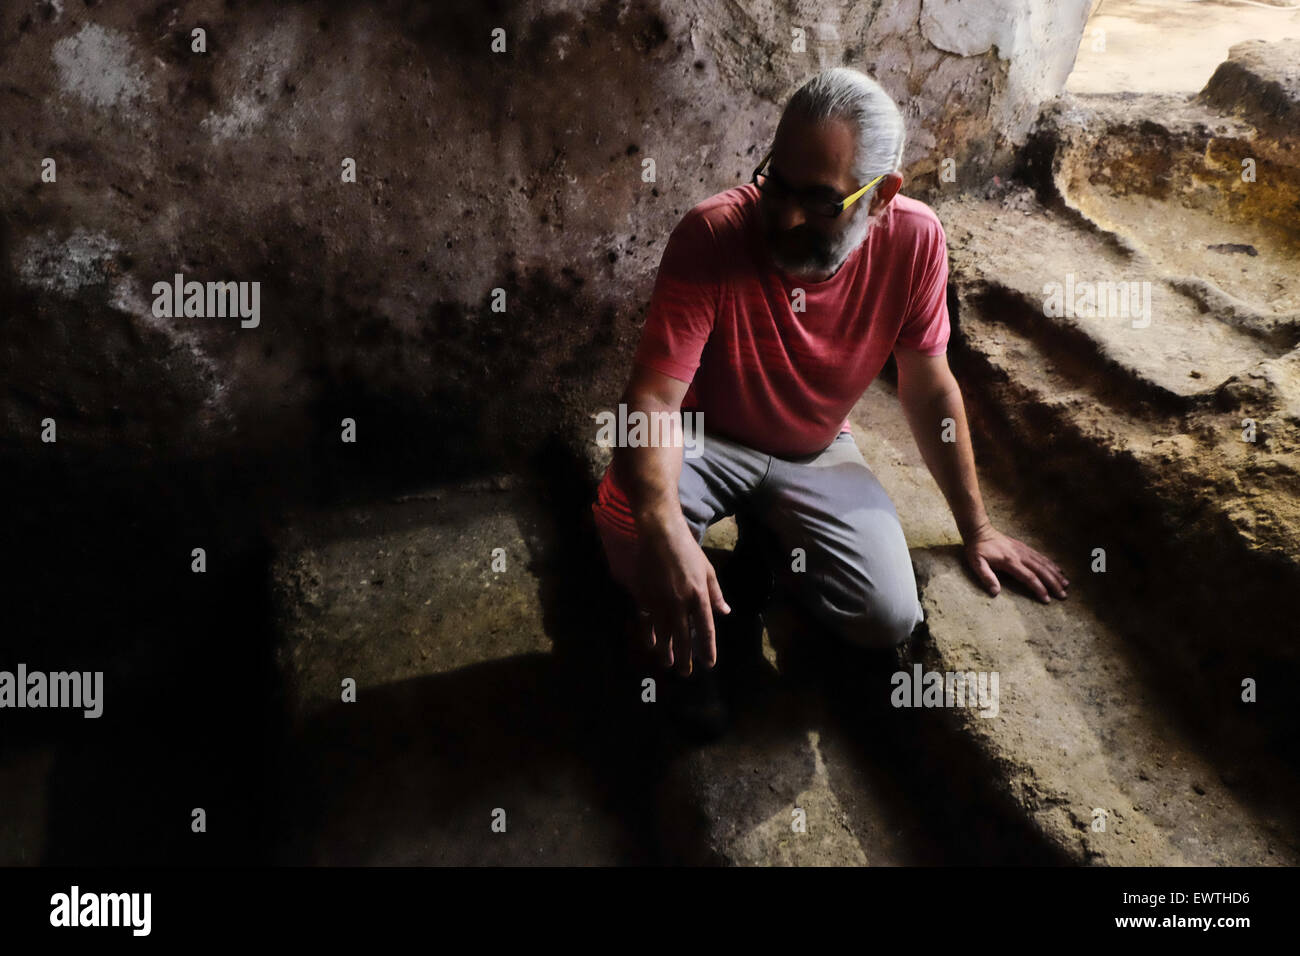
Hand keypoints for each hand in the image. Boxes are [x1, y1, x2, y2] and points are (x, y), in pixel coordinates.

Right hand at [632, 515, 730, 676]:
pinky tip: (651, 644)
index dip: (707, 649)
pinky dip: (649, 635)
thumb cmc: (687, 550)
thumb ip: (716, 594)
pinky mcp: (644, 596)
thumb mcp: (708, 570)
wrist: (660, 534)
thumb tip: (725, 613)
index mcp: (699, 596)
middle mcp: (680, 603)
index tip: (709, 664)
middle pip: (683, 637)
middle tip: (685, 674)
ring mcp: (660, 601)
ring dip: (665, 651)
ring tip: (667, 664)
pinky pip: (646, 621)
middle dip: (684, 658)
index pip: (705, 629)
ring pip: (663, 634)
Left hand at [963, 523, 1068, 602]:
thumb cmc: (977, 549)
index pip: (1029, 577)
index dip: (1039, 589)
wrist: (980, 530)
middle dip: (1054, 584)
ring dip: (1056, 574)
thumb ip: (986, 577)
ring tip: (1066, 584)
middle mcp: (1021, 556)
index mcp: (1010, 562)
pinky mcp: (1024, 548)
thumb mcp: (977, 563)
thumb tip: (995, 592)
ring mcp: (1024, 551)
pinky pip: (1041, 557)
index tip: (1047, 599)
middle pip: (1042, 571)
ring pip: (1044, 563)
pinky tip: (1058, 570)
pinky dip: (1052, 564)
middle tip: (1063, 595)